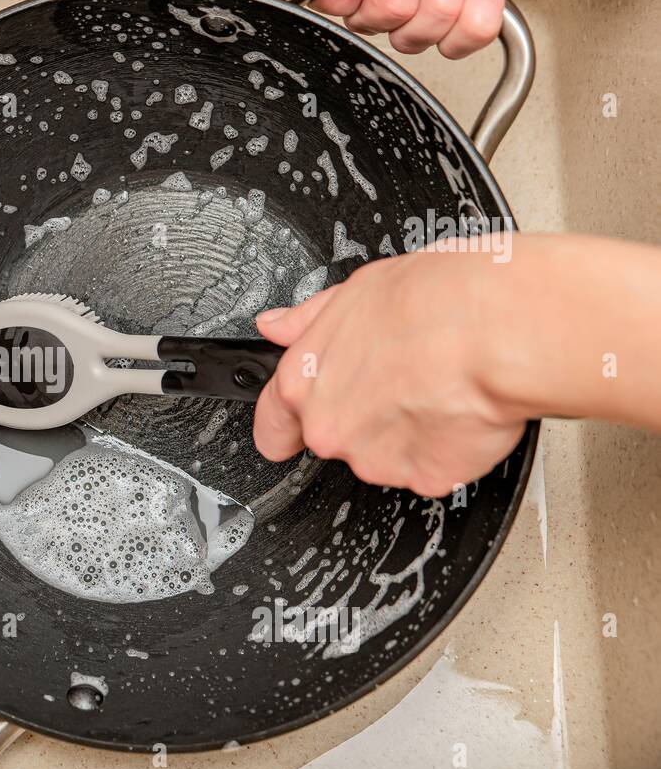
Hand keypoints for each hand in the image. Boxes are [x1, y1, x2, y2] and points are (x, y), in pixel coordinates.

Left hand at [251, 242, 527, 497]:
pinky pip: (431, 468)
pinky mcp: (424, 478)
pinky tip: (458, 410)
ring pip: (383, 454)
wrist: (497, 329)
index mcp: (304, 381)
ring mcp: (375, 459)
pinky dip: (445, 449)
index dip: (284, 425)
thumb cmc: (434, 300)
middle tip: (399, 380)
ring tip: (436, 387)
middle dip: (361, 418)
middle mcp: (330, 427)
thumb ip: (309, 319)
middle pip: (334, 437)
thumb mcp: (355, 290)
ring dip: (405, 432)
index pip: (272, 424)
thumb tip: (278, 326)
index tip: (293, 427)